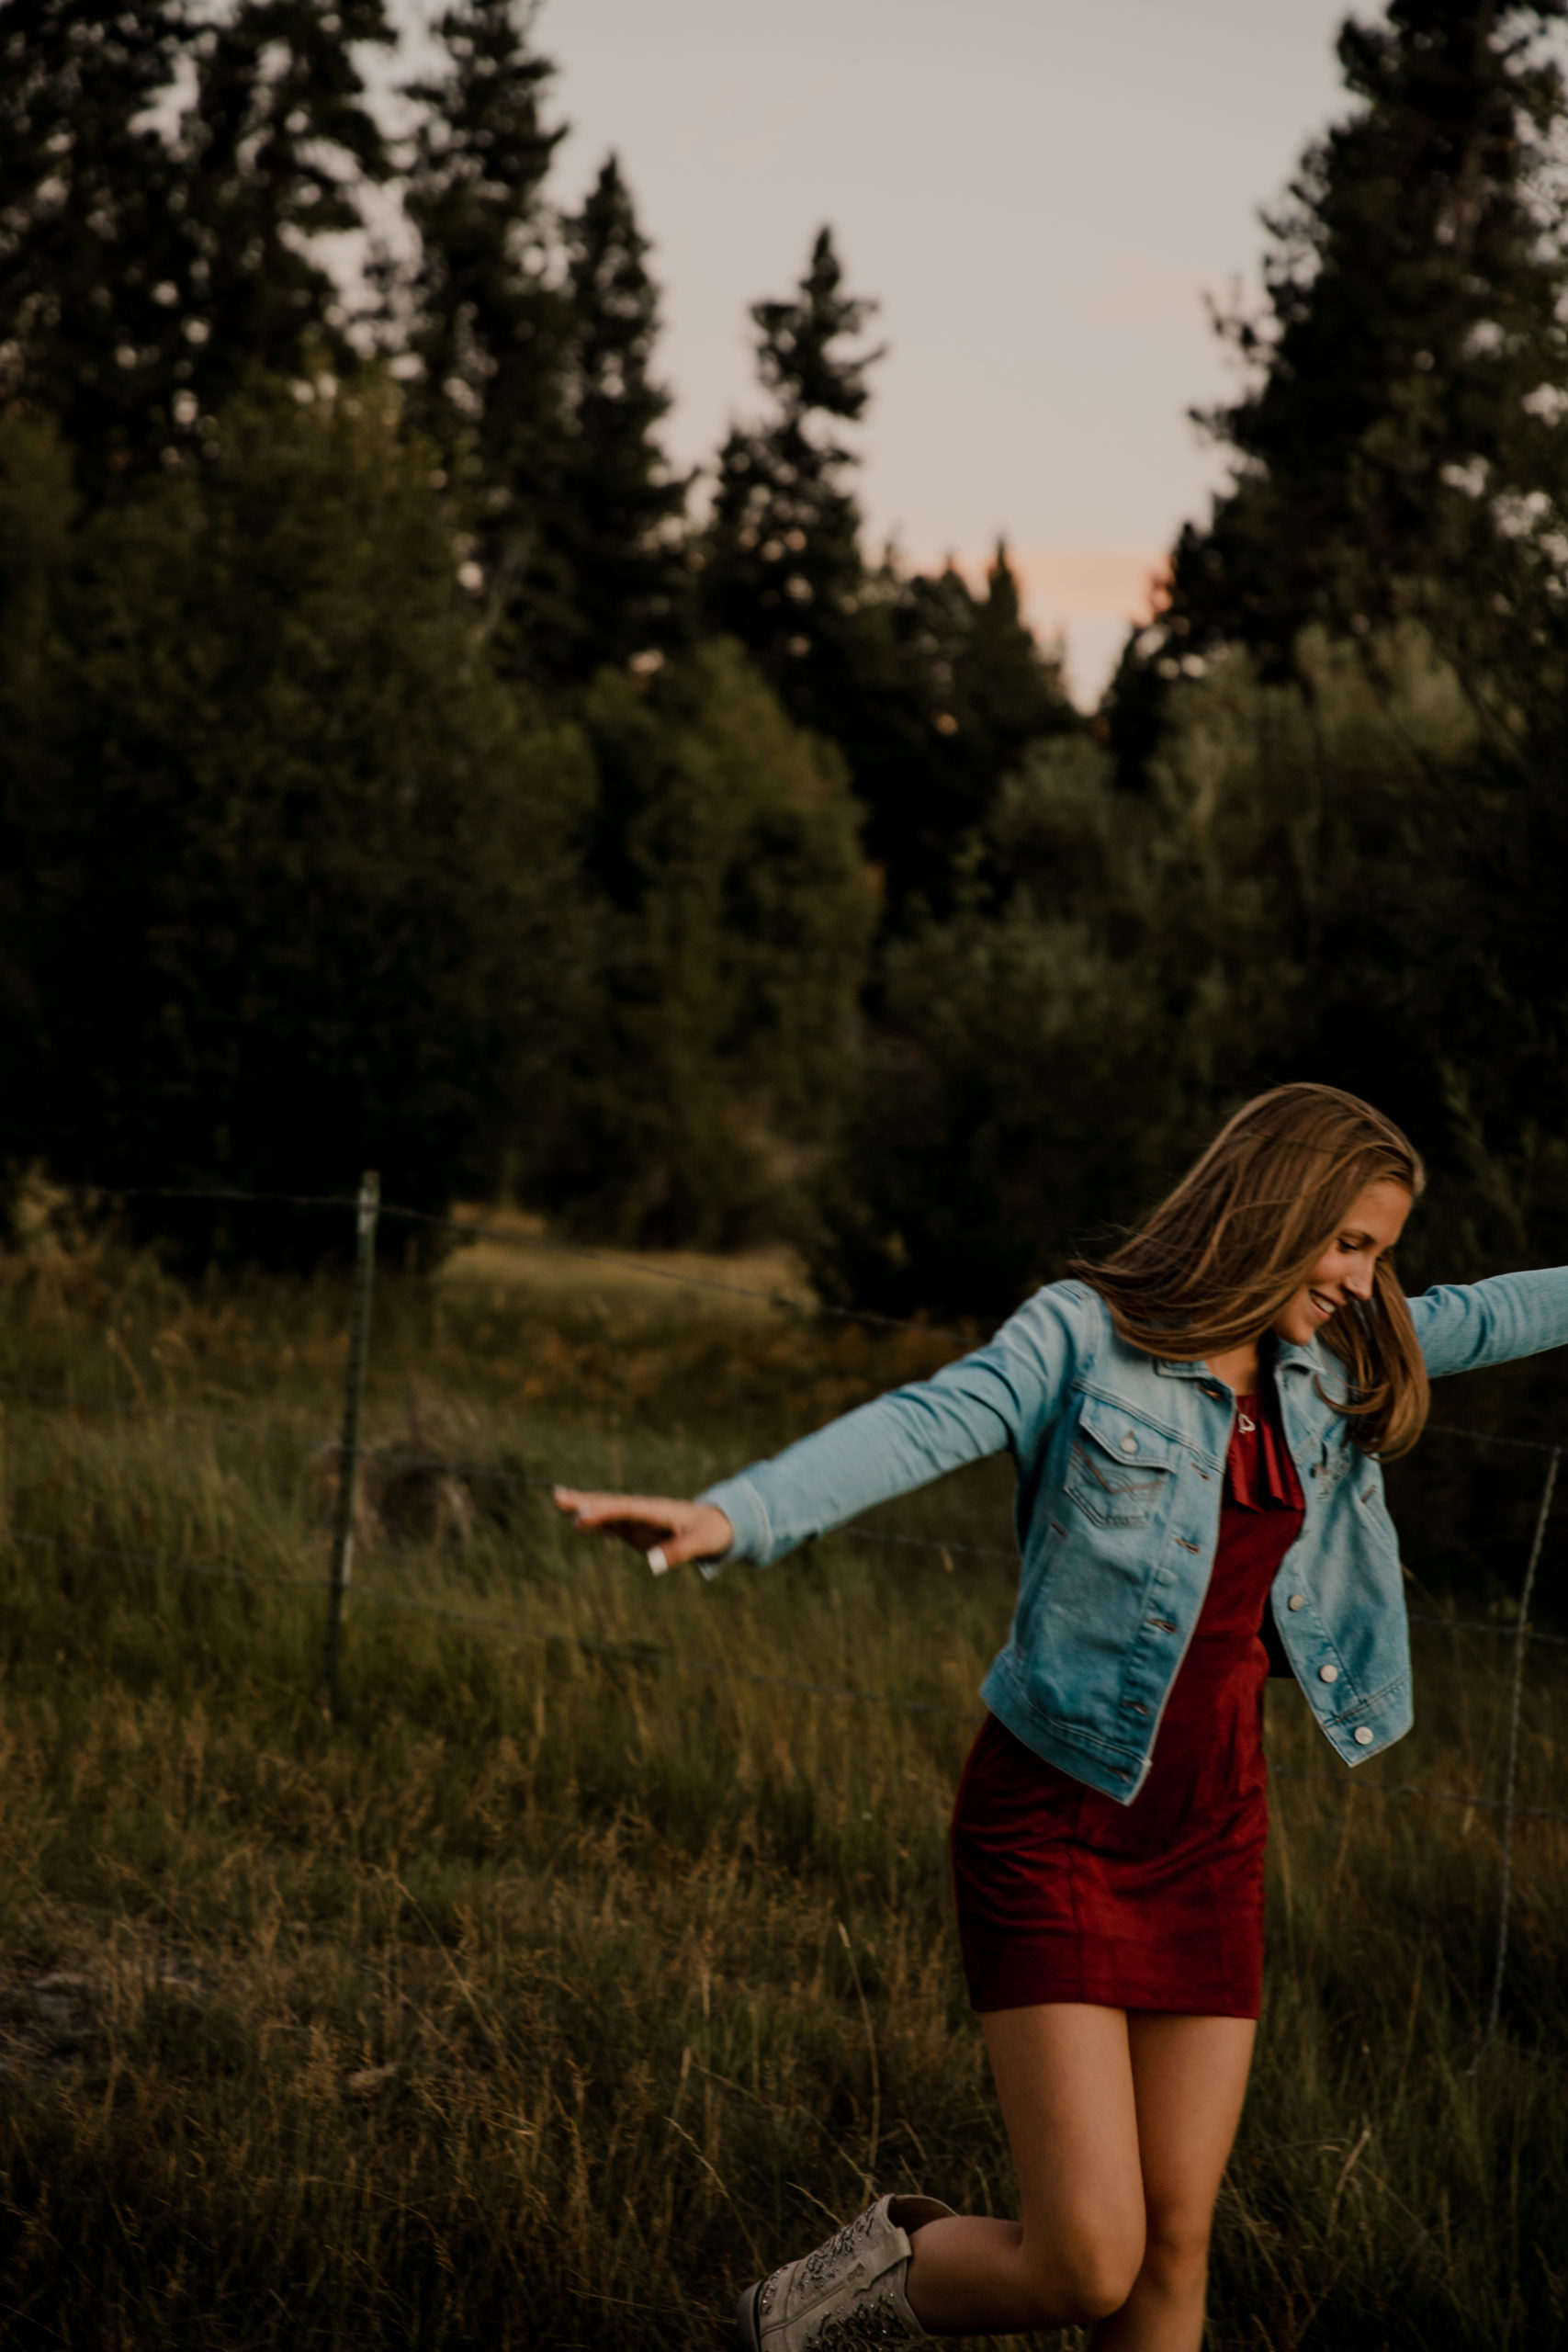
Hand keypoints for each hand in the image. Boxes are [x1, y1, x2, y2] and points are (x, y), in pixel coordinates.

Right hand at [552, 1488, 733, 1573]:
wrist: (717, 1524)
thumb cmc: (711, 1531)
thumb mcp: (701, 1543)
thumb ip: (678, 1551)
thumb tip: (653, 1564)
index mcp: (657, 1510)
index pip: (627, 1509)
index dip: (605, 1511)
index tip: (584, 1514)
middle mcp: (643, 1511)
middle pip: (610, 1504)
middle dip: (586, 1501)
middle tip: (558, 1496)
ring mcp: (638, 1519)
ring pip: (606, 1511)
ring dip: (584, 1506)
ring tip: (558, 1499)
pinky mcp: (636, 1528)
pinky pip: (611, 1523)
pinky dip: (594, 1520)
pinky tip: (577, 1520)